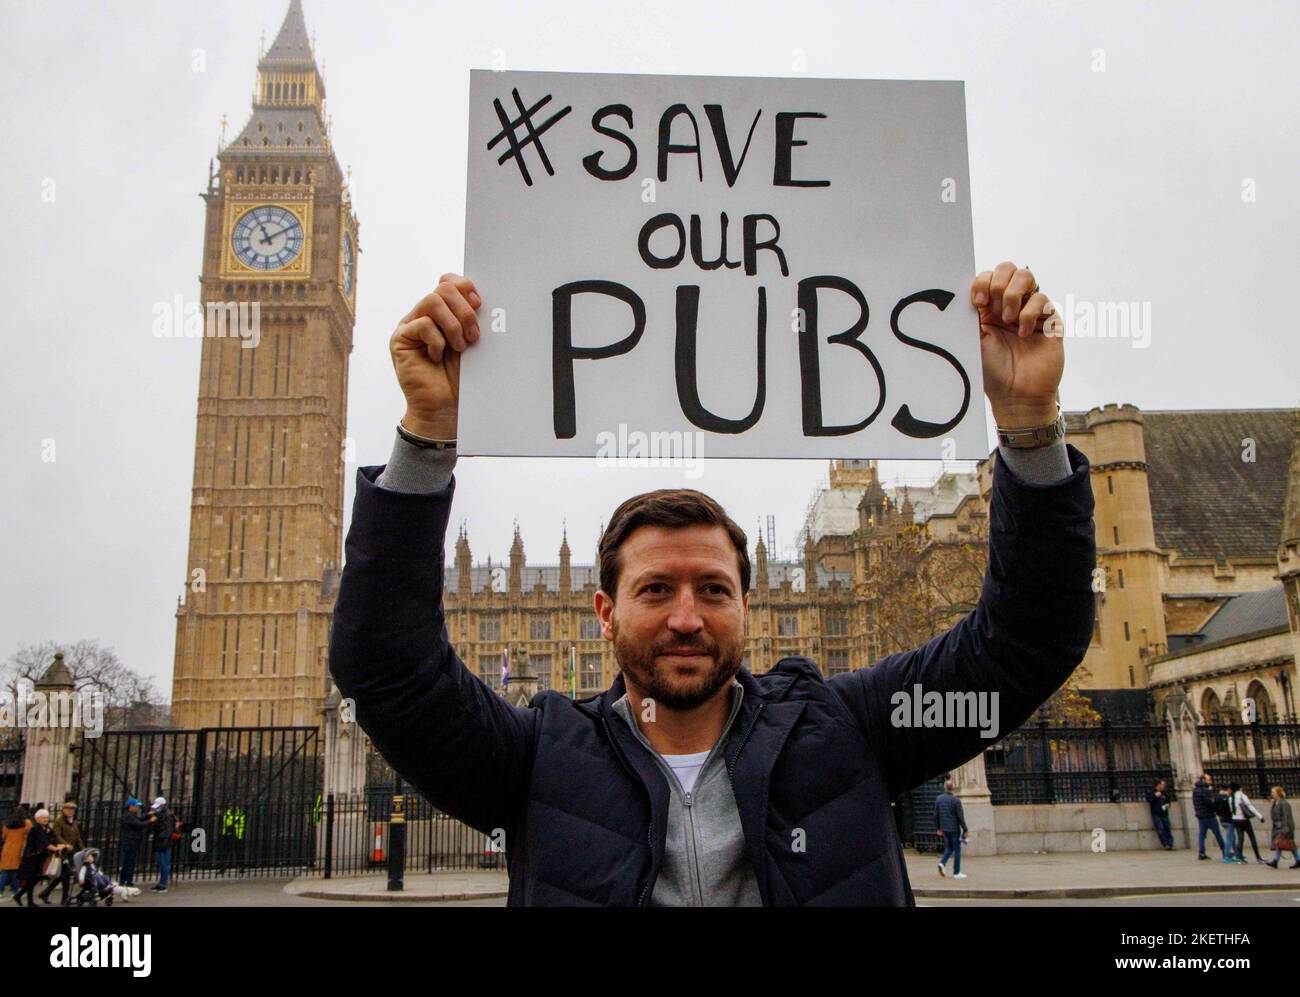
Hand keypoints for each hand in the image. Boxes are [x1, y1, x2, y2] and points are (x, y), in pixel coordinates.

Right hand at [390, 273, 481, 439]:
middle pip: (443, 289)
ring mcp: (410, 326)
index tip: (479, 304)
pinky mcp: (400, 339)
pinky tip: (438, 356)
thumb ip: (472, 320)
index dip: (465, 286)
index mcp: (442, 313)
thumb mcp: (472, 344)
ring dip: (452, 324)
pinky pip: (422, 324)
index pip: (449, 282)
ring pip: (432, 301)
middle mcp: (424, 315)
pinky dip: (437, 340)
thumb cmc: (460, 378)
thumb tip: (481, 300)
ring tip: (459, 347)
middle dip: (464, 311)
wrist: (445, 408)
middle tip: (473, 336)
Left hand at [971, 262, 1061, 427]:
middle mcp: (1009, 306)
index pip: (987, 277)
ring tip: (1009, 319)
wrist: (1016, 397)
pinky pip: (1042, 300)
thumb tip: (961, 293)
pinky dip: (1030, 312)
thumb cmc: (992, 373)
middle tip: (994, 306)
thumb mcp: (973, 341)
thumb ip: (971, 316)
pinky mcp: (1049, 321)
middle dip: (1000, 282)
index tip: (978, 301)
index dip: (983, 282)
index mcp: (988, 309)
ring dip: (1014, 294)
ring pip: (1027, 277)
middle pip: (1008, 269)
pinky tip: (1022, 333)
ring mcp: (1030, 312)